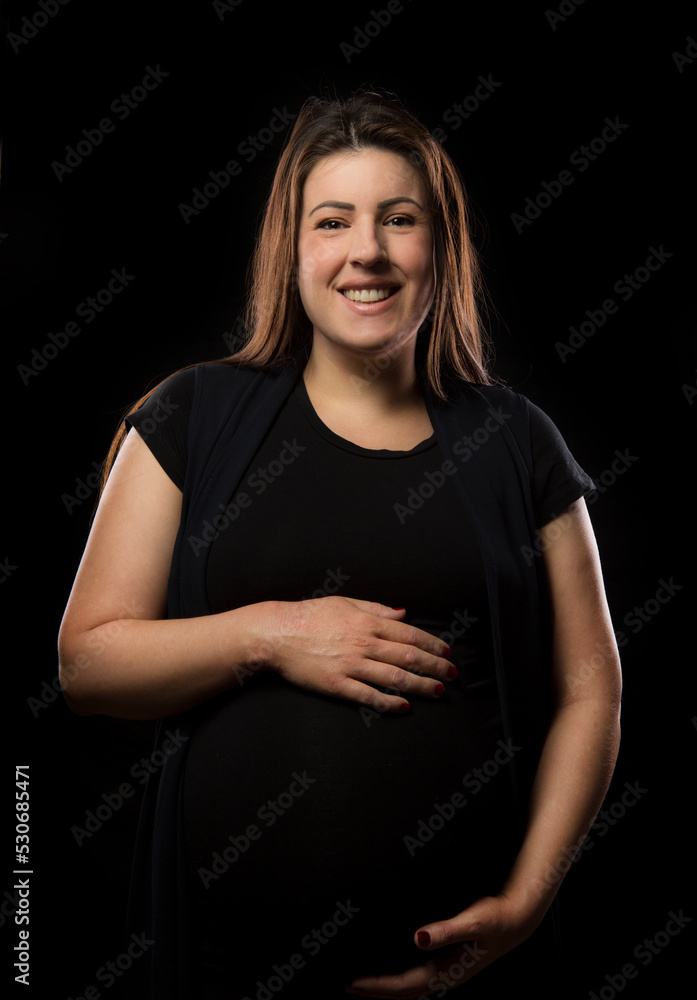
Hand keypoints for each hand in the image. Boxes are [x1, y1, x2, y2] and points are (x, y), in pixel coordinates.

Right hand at [265, 597, 454, 712]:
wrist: (277, 633)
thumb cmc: (310, 616)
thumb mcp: (345, 603)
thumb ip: (376, 608)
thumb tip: (403, 613)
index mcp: (367, 622)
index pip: (409, 633)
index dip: (432, 645)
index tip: (446, 653)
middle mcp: (363, 643)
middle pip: (408, 656)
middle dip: (435, 667)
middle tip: (452, 675)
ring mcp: (351, 665)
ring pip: (395, 677)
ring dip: (421, 685)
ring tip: (438, 691)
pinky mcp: (337, 684)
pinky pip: (369, 696)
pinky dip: (389, 702)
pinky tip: (404, 706)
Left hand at [344, 893, 541, 996]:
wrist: (516, 919)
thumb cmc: (494, 920)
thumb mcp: (470, 923)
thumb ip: (445, 931)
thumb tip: (419, 938)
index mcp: (445, 972)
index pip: (403, 986)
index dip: (377, 987)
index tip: (352, 983)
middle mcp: (444, 975)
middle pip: (403, 991)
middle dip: (375, 990)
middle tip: (348, 986)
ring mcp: (447, 970)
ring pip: (410, 984)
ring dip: (386, 985)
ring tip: (363, 981)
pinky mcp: (449, 960)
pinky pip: (418, 973)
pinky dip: (400, 975)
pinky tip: (392, 965)